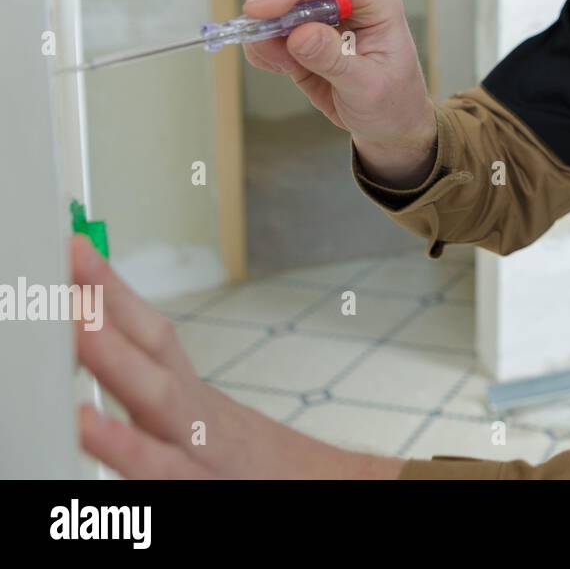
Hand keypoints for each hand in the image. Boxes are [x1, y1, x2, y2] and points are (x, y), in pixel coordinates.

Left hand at [71, 236, 402, 478]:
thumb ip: (160, 393)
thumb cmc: (254, 469)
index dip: (115, 292)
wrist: (321, 493)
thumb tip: (103, 345)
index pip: (152, 335)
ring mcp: (198, 453)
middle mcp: (195, 419)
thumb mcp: (206, 427)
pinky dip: (125, 447)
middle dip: (110, 312)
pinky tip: (89, 428)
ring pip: (157, 403)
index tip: (78, 251)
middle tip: (73, 271)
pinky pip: (156, 469)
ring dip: (117, 362)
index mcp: (191, 401)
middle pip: (155, 355)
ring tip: (80, 326)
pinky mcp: (195, 492)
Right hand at [242, 0, 436, 186]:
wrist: (388, 126)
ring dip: (264, 23)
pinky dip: (261, 43)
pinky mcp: (300, 31)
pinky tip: (283, 68)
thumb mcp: (368, 88)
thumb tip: (299, 34)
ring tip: (284, 64)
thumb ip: (333, 60)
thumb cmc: (392, 103)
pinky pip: (267, 24)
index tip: (260, 10)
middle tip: (258, 24)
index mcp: (376, 0)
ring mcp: (321, 11)